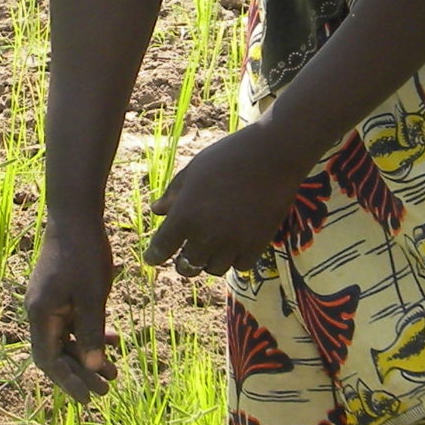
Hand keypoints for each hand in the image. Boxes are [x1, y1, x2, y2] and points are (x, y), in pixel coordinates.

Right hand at [26, 215, 118, 400]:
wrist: (75, 215)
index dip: (68, 383)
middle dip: (80, 374)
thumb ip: (90, 333)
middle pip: (56, 354)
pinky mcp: (58, 294)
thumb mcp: (92, 296)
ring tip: (114, 369)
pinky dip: (89, 334)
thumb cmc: (84, 253)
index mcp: (41, 315)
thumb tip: (90, 369)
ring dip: (87, 356)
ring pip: (65, 340)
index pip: (49, 361)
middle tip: (107, 389)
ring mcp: (48, 303)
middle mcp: (39, 312)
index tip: (91, 398)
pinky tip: (112, 338)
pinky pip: (71, 324)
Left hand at [142, 121, 307, 281]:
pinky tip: (234, 248)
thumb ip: (173, 194)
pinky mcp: (257, 245)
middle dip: (182, 263)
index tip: (152, 259)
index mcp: (184, 216)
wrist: (272, 155)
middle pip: (186, 267)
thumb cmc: (227, 157)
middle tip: (184, 257)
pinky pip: (240, 265)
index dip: (154, 256)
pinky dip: (235, 259)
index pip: (161, 249)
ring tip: (211, 250)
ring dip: (209, 261)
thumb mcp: (193, 172)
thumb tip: (156, 210)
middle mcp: (206, 235)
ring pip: (213, 269)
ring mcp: (233, 243)